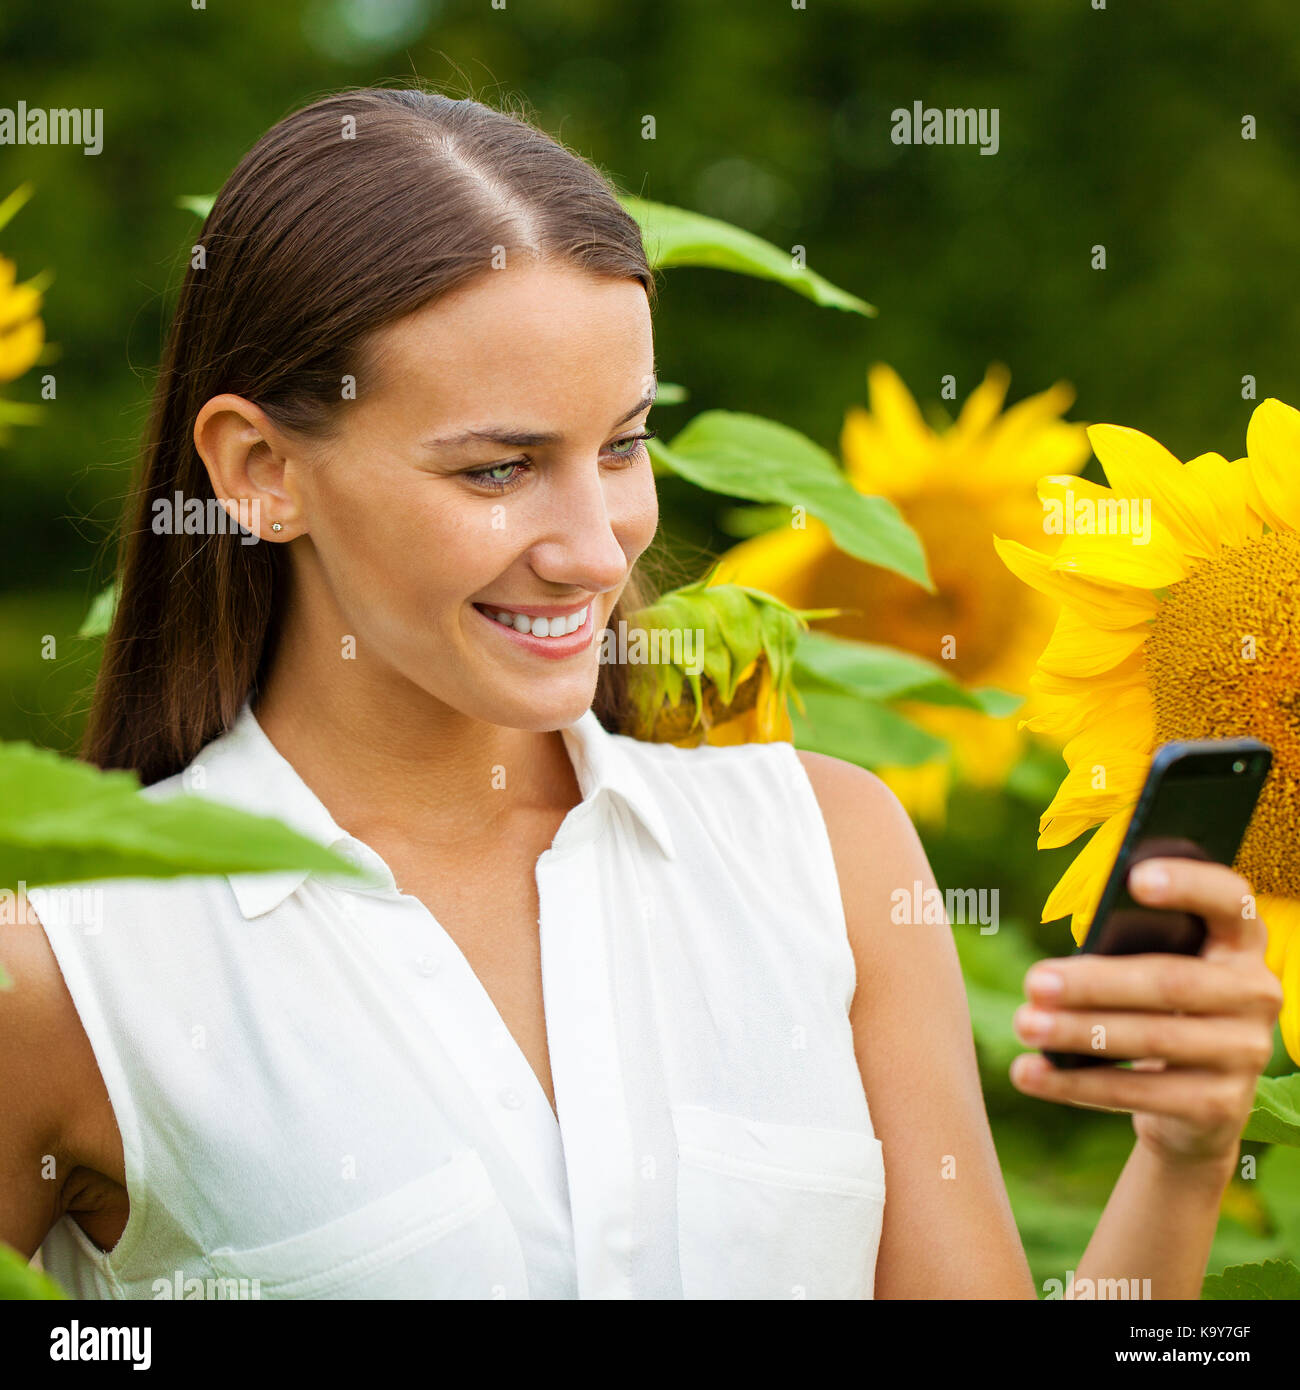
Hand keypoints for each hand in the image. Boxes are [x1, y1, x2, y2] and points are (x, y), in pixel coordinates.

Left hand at [1009, 857, 1283, 1167]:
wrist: (1191, 1100)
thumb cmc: (1155, 1005)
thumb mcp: (1152, 966)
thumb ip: (1127, 947)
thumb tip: (1058, 964)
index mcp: (1240, 940)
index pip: (1228, 899)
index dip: (1187, 884)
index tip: (1134, 877)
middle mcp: (1256, 992)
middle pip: (1171, 981)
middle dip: (1094, 982)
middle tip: (1034, 982)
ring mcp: (1245, 1052)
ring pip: (1152, 1038)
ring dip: (1078, 1033)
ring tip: (1025, 1024)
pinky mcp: (1221, 1106)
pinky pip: (1140, 1093)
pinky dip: (1076, 1083)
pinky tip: (1029, 1073)